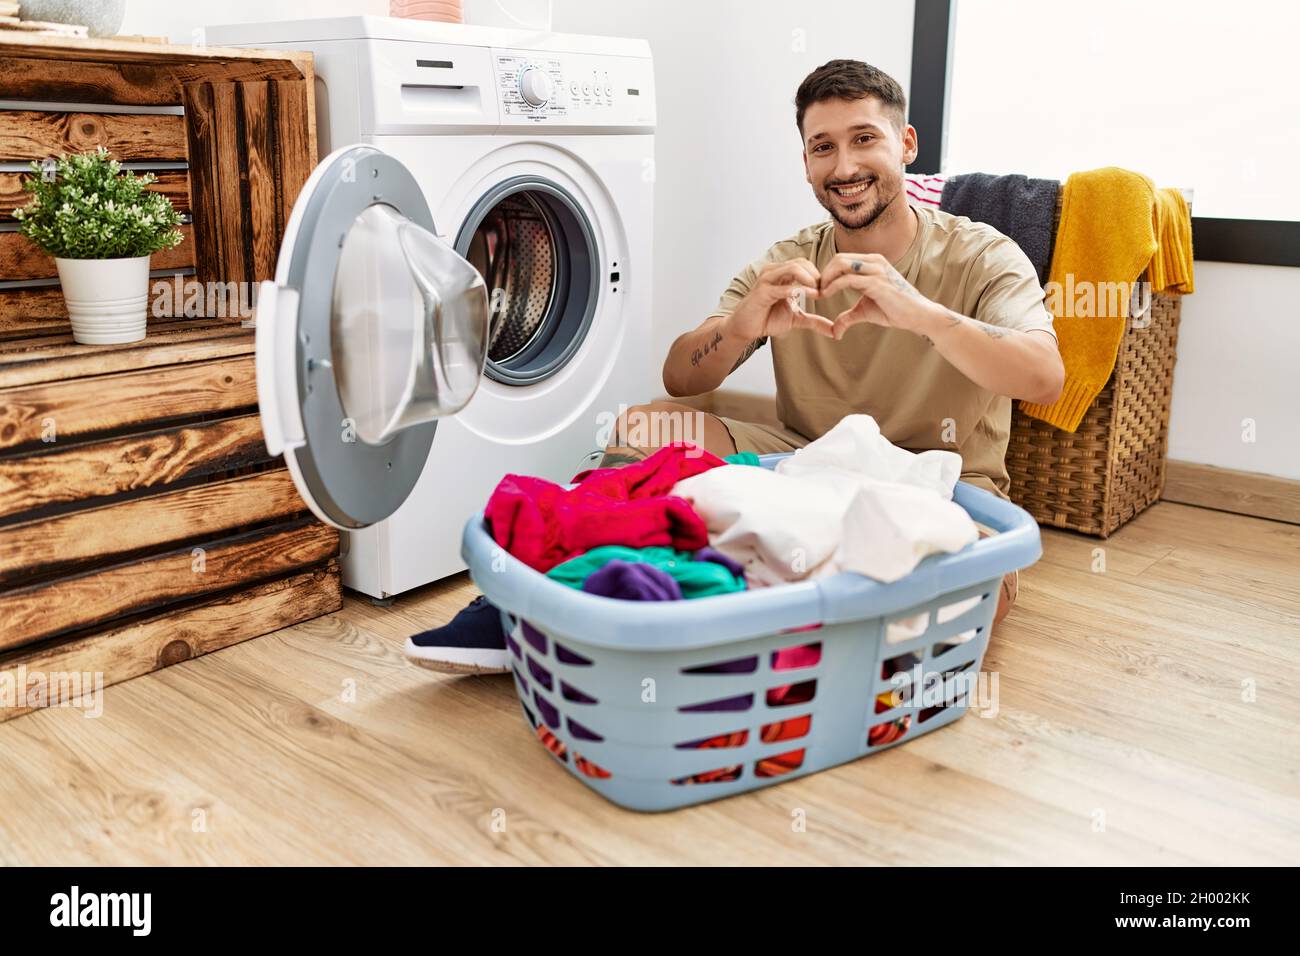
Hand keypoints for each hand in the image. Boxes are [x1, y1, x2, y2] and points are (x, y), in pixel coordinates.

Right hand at [728, 258, 834, 339]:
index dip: (819, 275)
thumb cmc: (766, 319)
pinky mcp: (762, 291)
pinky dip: (799, 290)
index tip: (828, 290)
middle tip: (826, 290)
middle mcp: (774, 272)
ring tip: (819, 292)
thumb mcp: (796, 319)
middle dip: (817, 275)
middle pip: (801, 262)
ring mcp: (767, 279)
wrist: (745, 328)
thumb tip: (834, 331)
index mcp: (781, 274)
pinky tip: (812, 296)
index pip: (805, 264)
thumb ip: (814, 321)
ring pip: (793, 268)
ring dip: (810, 279)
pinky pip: (784, 286)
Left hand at [816, 253, 934, 338]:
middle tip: (815, 291)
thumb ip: (848, 317)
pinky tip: (826, 295)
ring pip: (841, 264)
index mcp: (872, 263)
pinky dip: (832, 286)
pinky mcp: (877, 282)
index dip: (826, 273)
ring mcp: (876, 270)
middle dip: (823, 274)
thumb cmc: (894, 310)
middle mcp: (874, 262)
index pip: (841, 260)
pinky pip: (848, 279)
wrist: (917, 315)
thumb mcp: (865, 311)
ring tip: (818, 294)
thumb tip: (834, 331)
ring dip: (825, 279)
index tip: (818, 290)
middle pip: (838, 259)